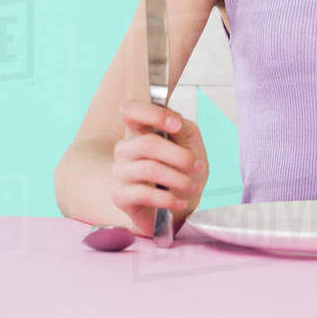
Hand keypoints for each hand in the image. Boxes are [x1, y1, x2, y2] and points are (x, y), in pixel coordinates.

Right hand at [111, 99, 208, 237]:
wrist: (178, 207)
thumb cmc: (181, 170)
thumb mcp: (188, 142)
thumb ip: (181, 127)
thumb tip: (174, 120)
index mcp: (139, 130)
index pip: (131, 110)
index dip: (153, 114)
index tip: (177, 125)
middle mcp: (125, 148)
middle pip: (147, 143)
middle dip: (179, 156)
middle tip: (196, 166)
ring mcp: (120, 172)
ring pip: (149, 169)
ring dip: (178, 179)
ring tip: (193, 187)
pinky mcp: (120, 196)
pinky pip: (145, 194)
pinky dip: (169, 199)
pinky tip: (180, 201)